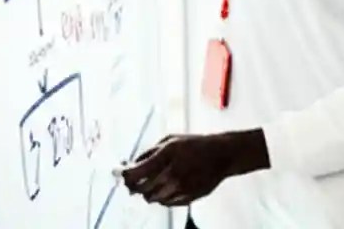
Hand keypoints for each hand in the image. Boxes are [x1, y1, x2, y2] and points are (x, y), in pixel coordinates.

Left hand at [118, 130, 267, 206]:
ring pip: (152, 199)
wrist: (222, 155)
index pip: (135, 173)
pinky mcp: (188, 197)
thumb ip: (149, 152)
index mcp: (166, 155)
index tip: (121, 174)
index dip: (124, 176)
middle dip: (133, 186)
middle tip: (133, 181)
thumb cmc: (195, 144)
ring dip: (148, 192)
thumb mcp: (170, 140)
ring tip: (153, 182)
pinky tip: (167, 185)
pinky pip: (165, 203)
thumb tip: (130, 164)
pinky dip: (162, 196)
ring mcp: (181, 187)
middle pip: (141, 189)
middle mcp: (173, 173)